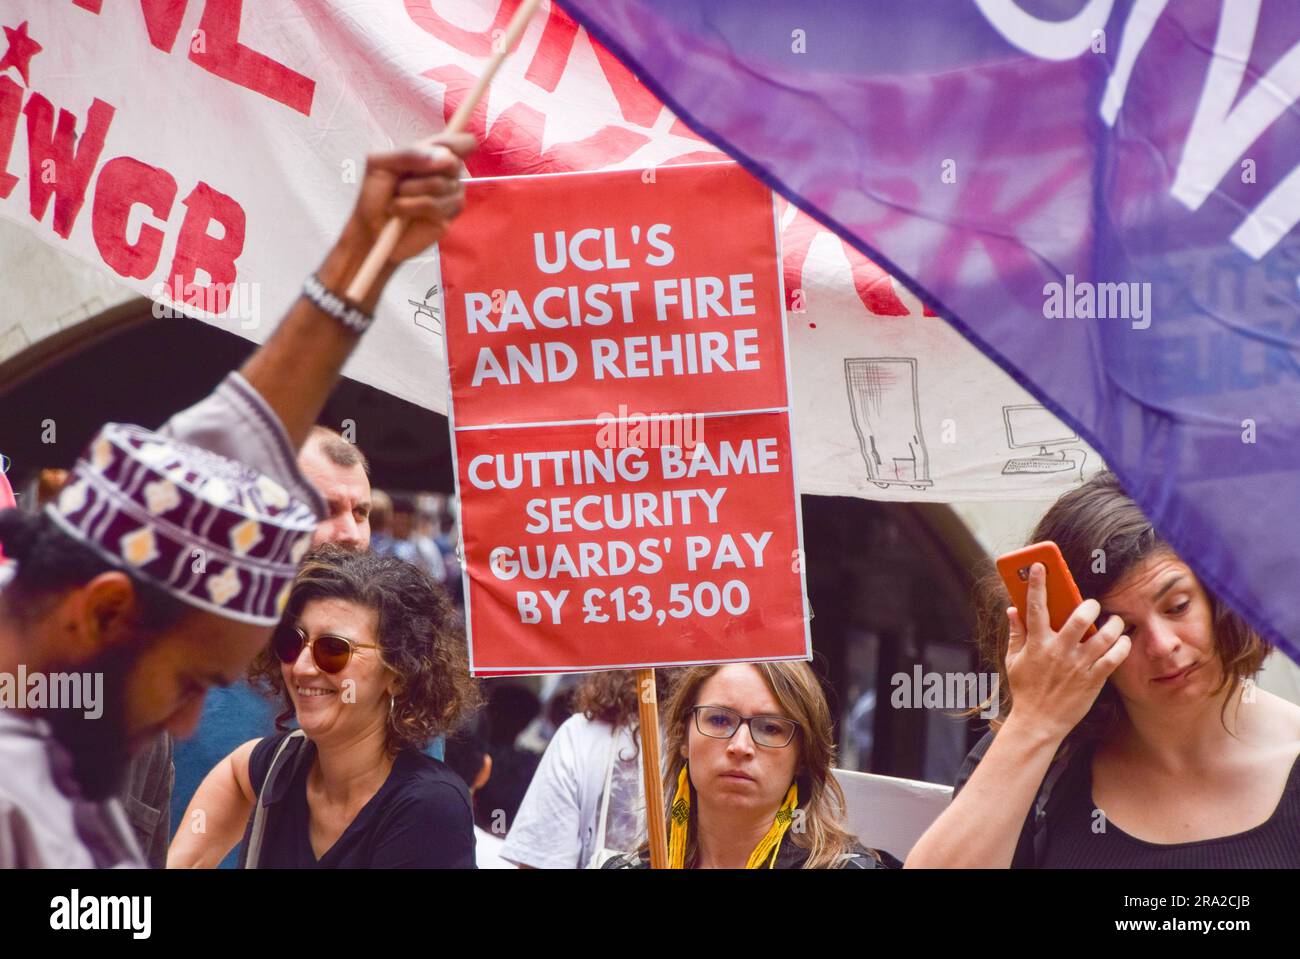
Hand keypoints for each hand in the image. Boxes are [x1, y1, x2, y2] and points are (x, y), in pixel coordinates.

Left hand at [345, 133, 476, 264]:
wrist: (369, 229)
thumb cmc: (375, 195)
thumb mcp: (382, 163)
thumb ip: (411, 154)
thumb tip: (447, 157)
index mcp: (433, 155)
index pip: (463, 143)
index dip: (457, 145)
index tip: (440, 153)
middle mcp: (447, 175)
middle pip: (454, 163)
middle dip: (421, 171)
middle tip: (400, 181)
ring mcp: (450, 198)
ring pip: (444, 185)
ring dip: (412, 192)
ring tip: (397, 199)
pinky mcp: (447, 219)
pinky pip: (436, 206)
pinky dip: (412, 207)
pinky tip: (401, 213)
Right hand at [1004, 562, 1130, 738]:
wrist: (1038, 723)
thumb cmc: (1026, 690)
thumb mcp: (1014, 660)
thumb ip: (1015, 633)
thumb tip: (1012, 610)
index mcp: (1037, 643)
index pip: (1035, 607)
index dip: (1037, 584)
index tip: (1040, 566)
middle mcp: (1058, 651)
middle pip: (1078, 618)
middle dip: (1089, 605)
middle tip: (1093, 604)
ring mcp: (1078, 666)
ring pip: (1103, 636)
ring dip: (1113, 624)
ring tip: (1115, 621)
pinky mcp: (1093, 680)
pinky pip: (1114, 658)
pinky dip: (1121, 646)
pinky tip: (1122, 640)